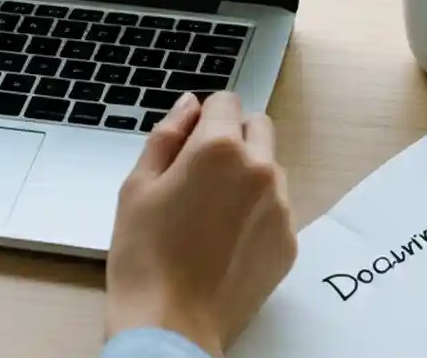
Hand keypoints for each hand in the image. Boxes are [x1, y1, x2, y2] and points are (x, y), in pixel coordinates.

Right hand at [106, 92, 297, 356]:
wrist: (171, 325)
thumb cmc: (144, 257)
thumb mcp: (137, 185)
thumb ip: (166, 135)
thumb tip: (189, 105)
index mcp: (219, 148)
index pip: (225, 101)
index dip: (203, 117)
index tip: (188, 142)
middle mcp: (260, 170)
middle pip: (258, 126)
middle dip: (232, 137)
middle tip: (200, 173)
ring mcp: (281, 207)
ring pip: (270, 167)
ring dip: (248, 174)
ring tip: (211, 213)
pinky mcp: (289, 241)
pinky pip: (278, 208)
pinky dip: (257, 212)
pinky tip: (225, 239)